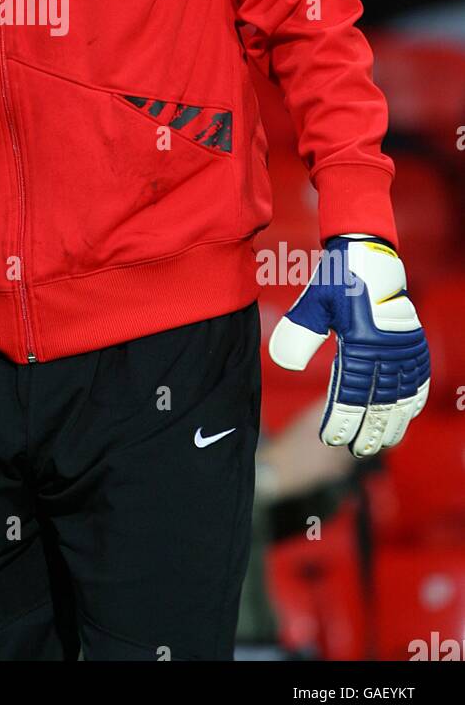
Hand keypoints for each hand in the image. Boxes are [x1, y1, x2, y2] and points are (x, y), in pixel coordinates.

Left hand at [268, 235, 429, 456]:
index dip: (342, 420)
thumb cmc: (335, 281)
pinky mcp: (414, 342)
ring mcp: (404, 346)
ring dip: (391, 423)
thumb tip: (286, 364)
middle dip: (368, 430)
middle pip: (379, 402)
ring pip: (401, 396)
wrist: (366, 253)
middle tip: (356, 451)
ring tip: (380, 444)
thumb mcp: (312, 304)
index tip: (332, 438)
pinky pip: (418, 378)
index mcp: (361, 341)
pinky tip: (406, 416)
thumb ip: (299, 334)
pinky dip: (413, 400)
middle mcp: (387, 347)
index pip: (351, 393)